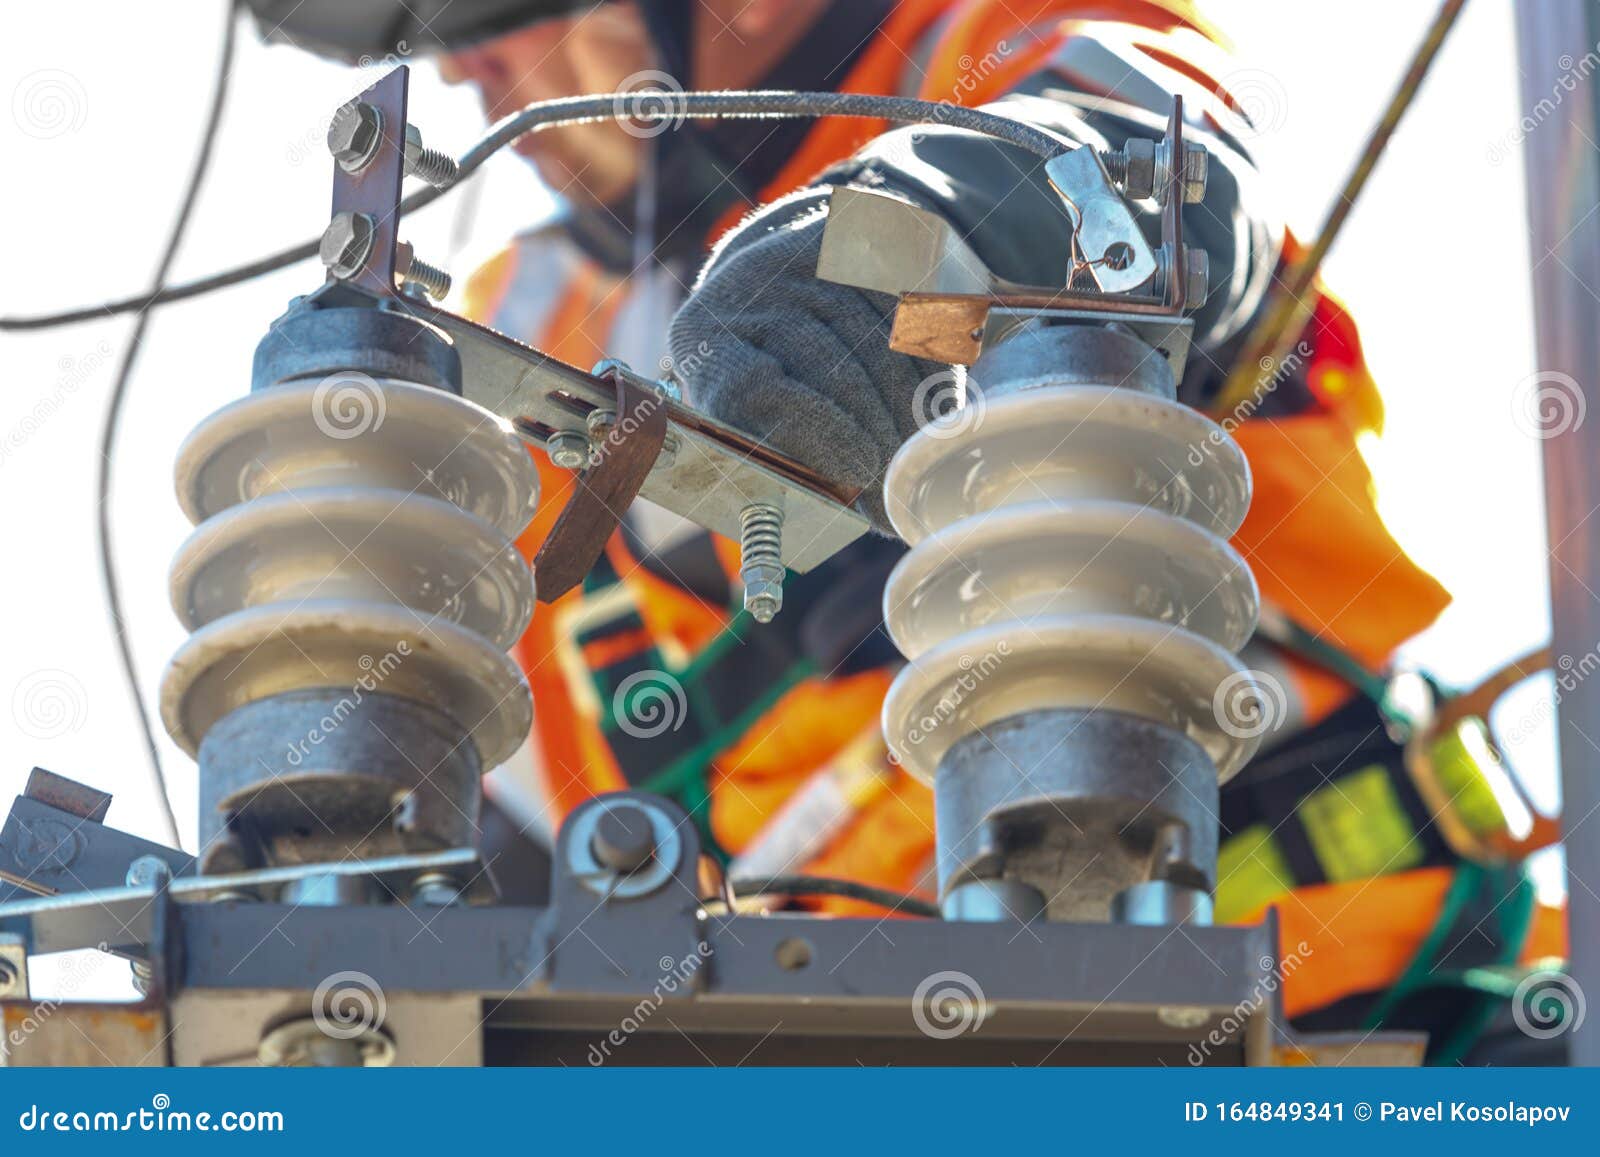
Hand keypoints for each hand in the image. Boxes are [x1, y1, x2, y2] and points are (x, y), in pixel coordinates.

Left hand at [666, 189, 946, 533]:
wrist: (772, 287)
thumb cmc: (759, 388)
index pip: (756, 387)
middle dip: (871, 424)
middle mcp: (738, 287)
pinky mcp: (841, 239)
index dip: (816, 434)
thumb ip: (767, 462)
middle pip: (823, 359)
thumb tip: (791, 536)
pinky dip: (922, 349)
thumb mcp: (742, 423)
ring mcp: (791, 255)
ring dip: (904, 394)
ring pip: (867, 330)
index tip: (860, 473)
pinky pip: (896, 297)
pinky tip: (934, 390)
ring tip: (920, 441)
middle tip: (901, 474)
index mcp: (702, 340)